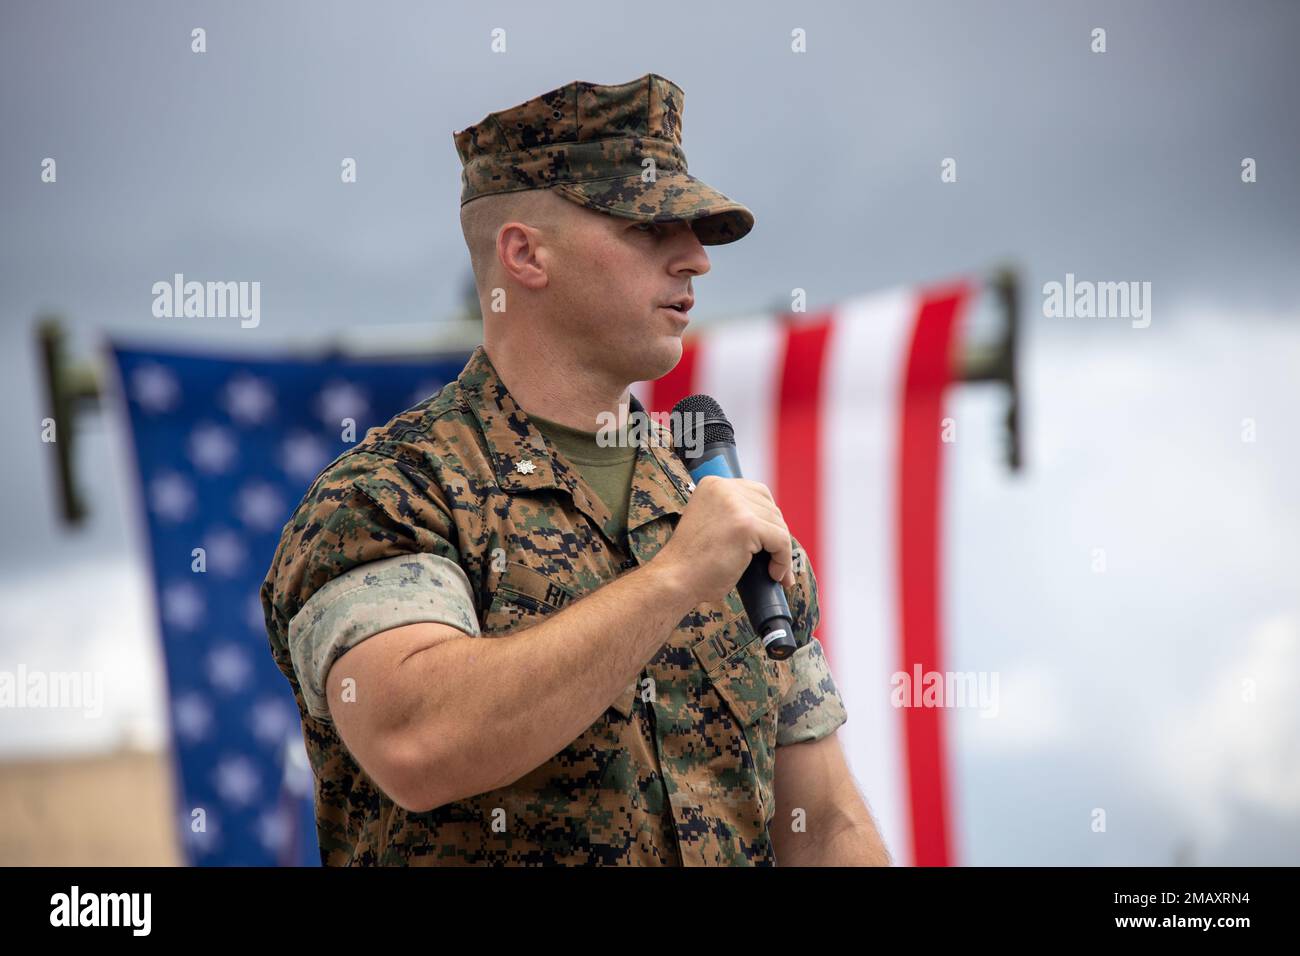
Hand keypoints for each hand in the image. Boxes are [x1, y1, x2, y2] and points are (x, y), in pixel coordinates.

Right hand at [653, 475, 795, 606]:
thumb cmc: (692, 561)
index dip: (766, 518)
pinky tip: (774, 574)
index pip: (757, 493)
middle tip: (774, 560)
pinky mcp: (747, 525)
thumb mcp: (711, 524)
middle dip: (776, 535)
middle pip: (771, 508)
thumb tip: (772, 524)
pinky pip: (782, 540)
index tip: (768, 541)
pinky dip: (784, 560)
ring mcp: (736, 505)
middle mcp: (724, 488)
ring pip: (779, 525)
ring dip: (781, 550)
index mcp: (713, 484)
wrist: (675, 579)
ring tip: (774, 570)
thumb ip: (733, 514)